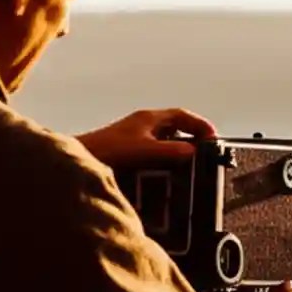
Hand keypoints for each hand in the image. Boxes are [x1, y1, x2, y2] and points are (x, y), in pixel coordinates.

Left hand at [75, 108, 217, 165]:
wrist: (78, 161)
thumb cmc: (105, 150)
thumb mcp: (142, 150)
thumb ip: (168, 151)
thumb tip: (192, 151)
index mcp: (148, 119)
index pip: (181, 116)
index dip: (199, 125)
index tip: (213, 138)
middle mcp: (142, 126)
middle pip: (174, 128)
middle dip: (191, 139)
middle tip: (204, 154)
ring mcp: (134, 138)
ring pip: (164, 142)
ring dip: (177, 152)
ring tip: (189, 167)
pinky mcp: (127, 153)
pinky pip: (153, 154)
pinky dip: (164, 162)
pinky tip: (165, 176)